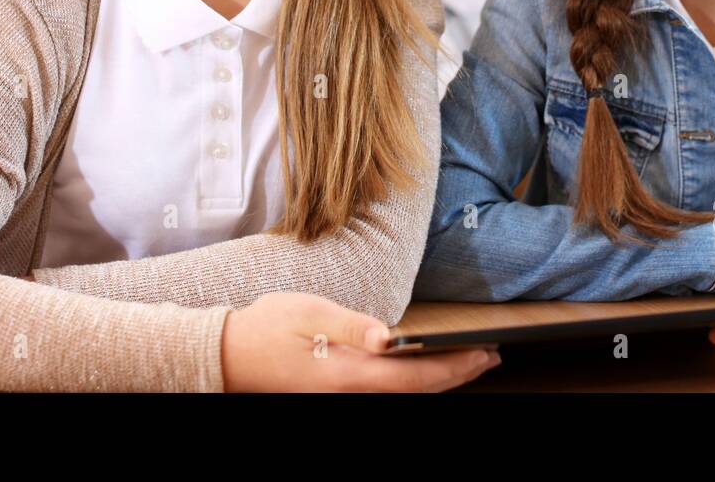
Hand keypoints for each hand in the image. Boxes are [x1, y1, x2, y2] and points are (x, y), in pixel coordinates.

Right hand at [220, 292, 500, 391]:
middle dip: (456, 375)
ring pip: (403, 396)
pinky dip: (413, 383)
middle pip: (415, 391)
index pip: (413, 377)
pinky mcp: (335, 396)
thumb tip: (389, 336)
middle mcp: (348, 396)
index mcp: (346, 375)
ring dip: (438, 380)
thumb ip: (351, 325)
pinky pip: (385, 394)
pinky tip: (422, 370)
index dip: (453, 367)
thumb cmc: (264, 329)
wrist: (223, 356)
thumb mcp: (308, 314)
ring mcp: (341, 399)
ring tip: (468, 362)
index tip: (484, 352)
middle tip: (490, 356)